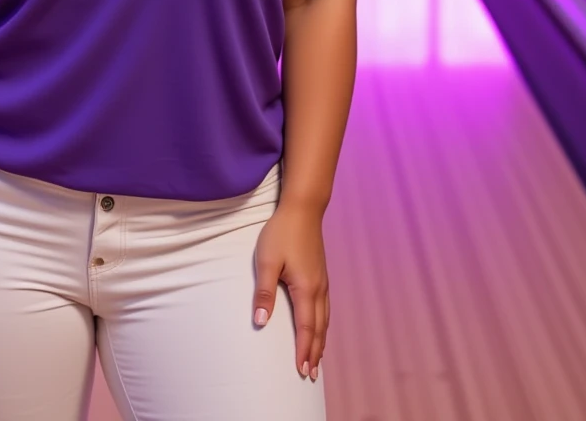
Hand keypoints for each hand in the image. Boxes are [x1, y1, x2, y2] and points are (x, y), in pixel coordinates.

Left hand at [252, 202, 328, 381]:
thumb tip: (260, 322)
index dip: (303, 351)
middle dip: (314, 352)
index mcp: (306, 289)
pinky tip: (319, 326)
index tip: (301, 371)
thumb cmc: (282, 233)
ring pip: (324, 319)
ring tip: (317, 359)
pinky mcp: (321, 274)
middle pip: (318, 328)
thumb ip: (264, 293)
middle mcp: (318, 289)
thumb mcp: (266, 262)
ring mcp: (322, 281)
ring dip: (320, 340)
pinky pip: (325, 307)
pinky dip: (323, 324)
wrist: (303, 209)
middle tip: (310, 375)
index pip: (306, 328)